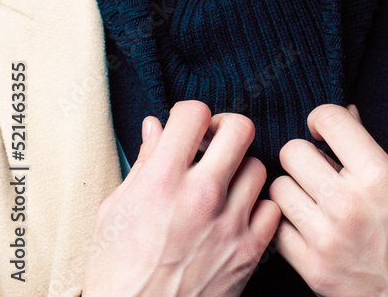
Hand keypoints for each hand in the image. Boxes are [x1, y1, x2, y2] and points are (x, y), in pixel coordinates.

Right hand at [83, 101, 280, 296]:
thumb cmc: (118, 273)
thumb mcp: (115, 212)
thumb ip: (144, 164)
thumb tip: (157, 127)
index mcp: (162, 181)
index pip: (195, 114)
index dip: (191, 115)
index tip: (188, 128)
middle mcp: (201, 196)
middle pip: (241, 129)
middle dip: (227, 130)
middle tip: (217, 143)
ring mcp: (229, 223)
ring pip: (259, 167)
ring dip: (242, 171)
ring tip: (224, 186)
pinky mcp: (249, 250)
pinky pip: (271, 208)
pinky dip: (259, 208)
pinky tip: (239, 215)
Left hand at [270, 104, 387, 296]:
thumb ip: (369, 146)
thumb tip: (346, 114)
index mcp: (378, 175)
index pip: (329, 120)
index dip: (323, 119)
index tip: (324, 129)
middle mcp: (349, 204)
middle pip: (293, 152)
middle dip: (305, 153)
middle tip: (318, 165)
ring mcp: (327, 238)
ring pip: (278, 188)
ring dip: (294, 188)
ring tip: (314, 196)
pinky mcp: (313, 268)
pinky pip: (278, 229)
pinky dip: (290, 223)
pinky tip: (310, 224)